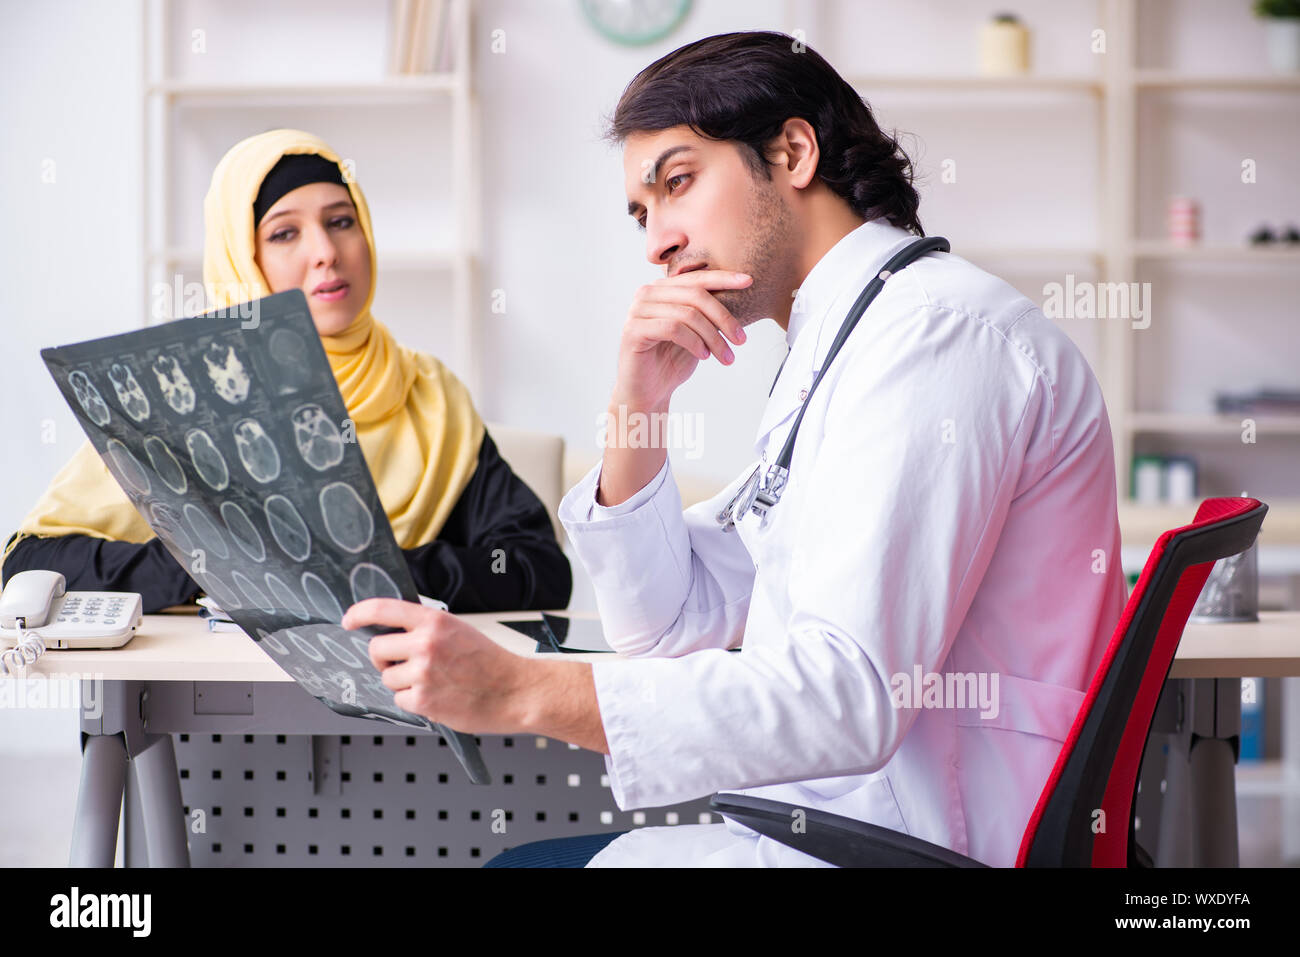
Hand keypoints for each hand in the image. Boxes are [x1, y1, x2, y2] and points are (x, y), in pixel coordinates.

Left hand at [341, 598, 532, 733]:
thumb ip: (427, 629)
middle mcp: (426, 644)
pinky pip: (400, 701)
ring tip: (432, 683)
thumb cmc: (491, 663)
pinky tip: (438, 697)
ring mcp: (424, 673)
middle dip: (384, 659)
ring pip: (387, 678)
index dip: (358, 614)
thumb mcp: (459, 630)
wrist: (516, 691)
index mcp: (435, 621)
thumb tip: (393, 633)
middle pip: (376, 649)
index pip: (383, 609)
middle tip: (403, 665)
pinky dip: (414, 702)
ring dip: (402, 683)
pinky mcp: (424, 700)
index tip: (349, 621)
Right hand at [612, 269, 751, 410]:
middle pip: (695, 295)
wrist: (648, 392)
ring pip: (687, 314)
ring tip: (725, 356)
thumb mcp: (697, 333)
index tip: (749, 281)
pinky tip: (703, 356)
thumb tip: (741, 292)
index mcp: (662, 289)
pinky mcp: (633, 330)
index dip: (723, 278)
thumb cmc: (671, 362)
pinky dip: (694, 342)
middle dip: (724, 318)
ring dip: (713, 337)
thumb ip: (708, 313)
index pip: (696, 278)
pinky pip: (673, 329)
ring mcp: (637, 310)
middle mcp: (647, 294)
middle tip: (741, 340)